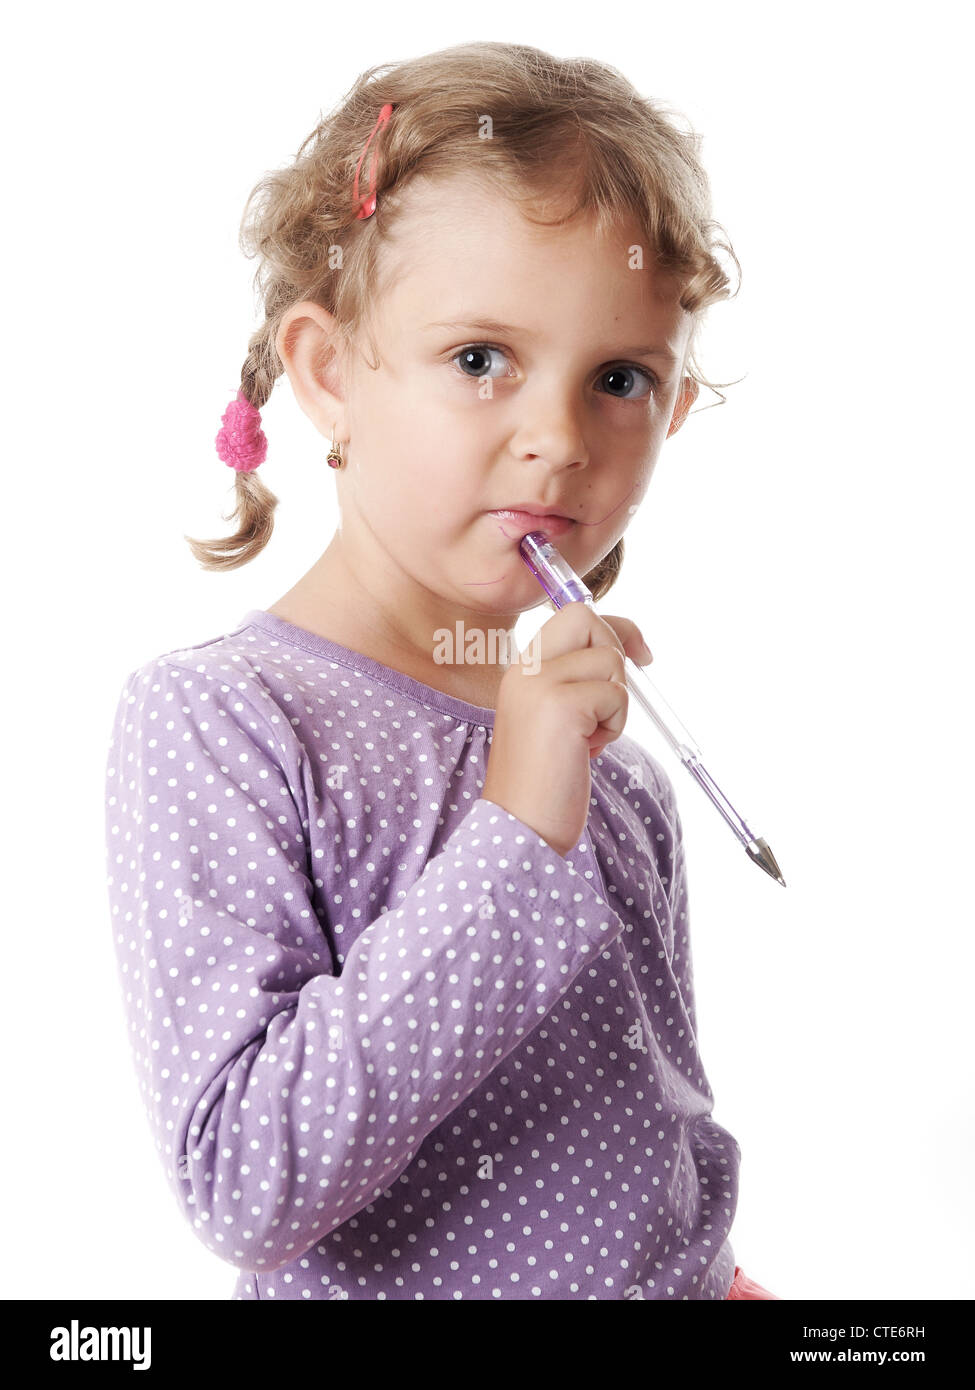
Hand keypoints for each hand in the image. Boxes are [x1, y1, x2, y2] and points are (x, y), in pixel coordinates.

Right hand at [481, 605, 652, 857]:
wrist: (520, 827)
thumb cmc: (545, 783)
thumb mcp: (558, 719)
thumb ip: (579, 681)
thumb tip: (630, 648)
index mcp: (520, 670)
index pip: (574, 615)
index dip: (615, 627)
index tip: (640, 652)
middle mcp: (524, 669)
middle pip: (587, 618)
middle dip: (616, 652)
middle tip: (608, 703)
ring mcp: (539, 684)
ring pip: (610, 662)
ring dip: (615, 706)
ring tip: (588, 740)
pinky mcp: (560, 706)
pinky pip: (616, 696)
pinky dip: (613, 726)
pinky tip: (586, 752)